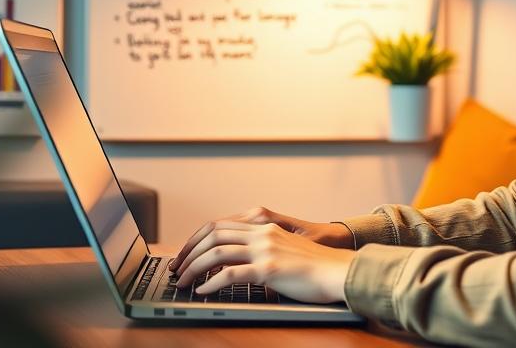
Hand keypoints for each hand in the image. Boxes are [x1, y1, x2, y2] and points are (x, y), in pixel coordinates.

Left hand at [170, 205, 354, 269]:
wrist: (338, 271)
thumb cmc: (313, 266)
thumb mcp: (283, 248)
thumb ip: (260, 248)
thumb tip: (233, 261)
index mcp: (263, 226)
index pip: (219, 225)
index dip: (196, 239)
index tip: (184, 254)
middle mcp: (262, 232)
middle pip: (213, 235)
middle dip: (189, 252)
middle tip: (177, 269)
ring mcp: (265, 249)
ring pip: (217, 253)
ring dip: (194, 268)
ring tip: (184, 282)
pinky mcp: (269, 268)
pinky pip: (231, 274)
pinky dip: (212, 283)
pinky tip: (203, 291)